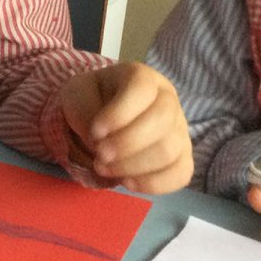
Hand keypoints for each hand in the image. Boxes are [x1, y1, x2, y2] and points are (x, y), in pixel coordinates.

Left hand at [59, 63, 191, 192]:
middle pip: (162, 120)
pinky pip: (181, 174)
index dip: (118, 114)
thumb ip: (86, 111)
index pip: (141, 89)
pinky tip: (127, 181)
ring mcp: (179, 128)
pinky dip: (153, 183)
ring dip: (133, 166)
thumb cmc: (91, 100)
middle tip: (100, 155)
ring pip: (170, 150)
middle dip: (127, 143)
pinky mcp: (182, 156)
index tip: (95, 131)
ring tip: (105, 167)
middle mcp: (168, 99)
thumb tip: (100, 141)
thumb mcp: (77, 95)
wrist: (103, 117)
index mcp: (142, 77)